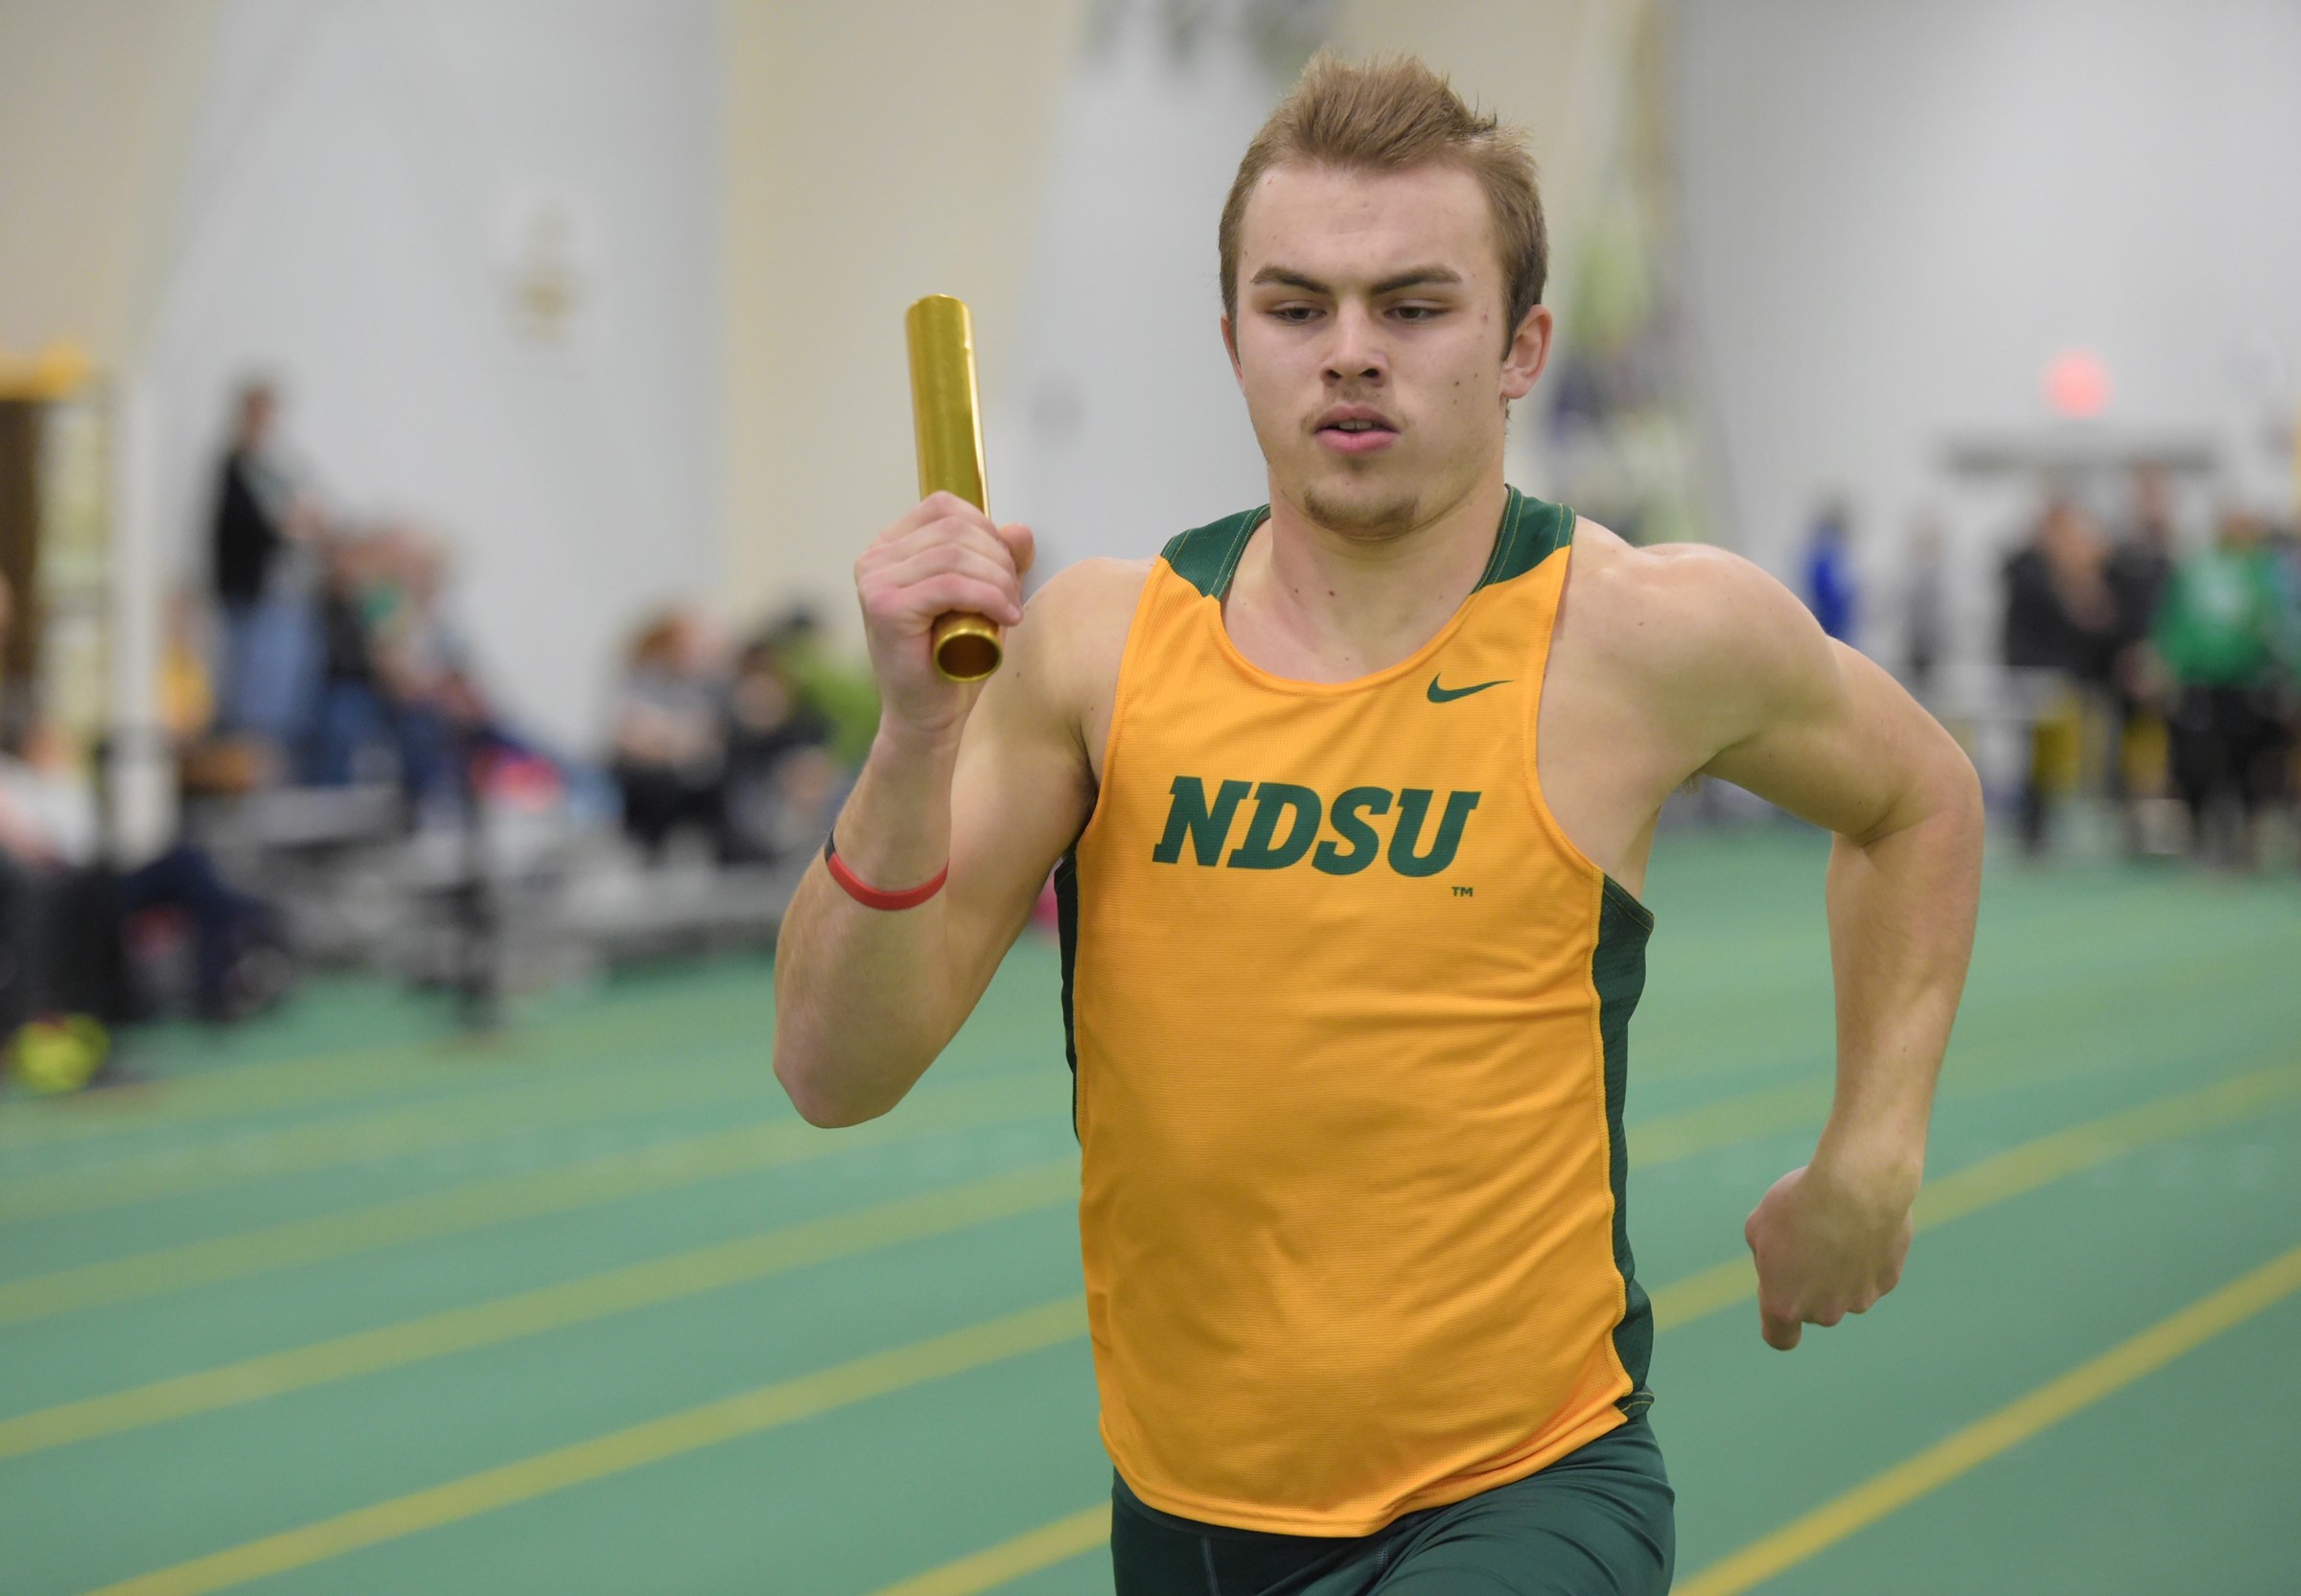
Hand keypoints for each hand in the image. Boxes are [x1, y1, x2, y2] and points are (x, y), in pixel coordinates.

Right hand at [854, 492, 1032, 740]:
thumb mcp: (985, 599)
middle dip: (999, 560)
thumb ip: (1000, 562)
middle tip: (1013, 599)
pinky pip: (949, 585)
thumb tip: (1020, 530)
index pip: (945, 508)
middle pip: (955, 529)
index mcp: (890, 547)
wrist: (927, 717)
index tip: (1007, 571)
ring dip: (998, 581)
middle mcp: (874, 558)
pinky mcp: (885, 608)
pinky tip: (1006, 616)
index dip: (987, 531)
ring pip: (955, 555)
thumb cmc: (953, 660)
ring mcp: (874, 581)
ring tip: (1010, 611)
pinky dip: (988, 597)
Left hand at [1742, 1159, 1913, 1349]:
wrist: (1858, 1183)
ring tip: (1836, 1226)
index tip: (1780, 1297)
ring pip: (1844, 1290)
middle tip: (1806, 1239)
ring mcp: (1859, 1299)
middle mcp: (1824, 1312)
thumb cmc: (1800, 1203)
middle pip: (1814, 1308)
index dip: (1779, 1321)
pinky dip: (1865, 1255)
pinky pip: (1870, 1273)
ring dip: (1838, 1269)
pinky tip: (1861, 1223)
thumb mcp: (1759, 1225)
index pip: (1780, 1338)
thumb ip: (1765, 1257)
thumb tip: (1782, 1266)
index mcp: (1785, 1303)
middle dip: (1808, 1282)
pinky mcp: (1887, 1281)